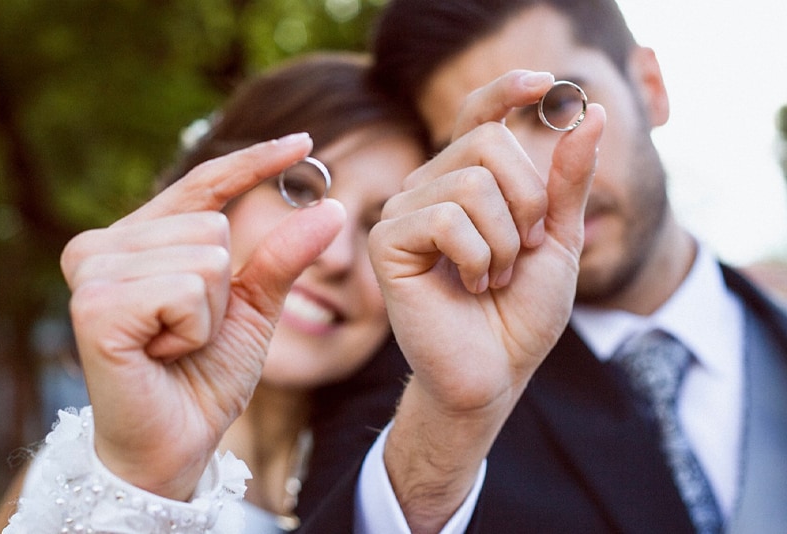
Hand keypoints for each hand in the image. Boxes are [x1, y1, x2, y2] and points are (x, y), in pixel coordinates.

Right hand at [60, 133, 345, 499]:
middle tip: (190, 332)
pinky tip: (163, 354)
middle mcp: (102, 247)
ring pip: (207, 257)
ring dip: (211, 313)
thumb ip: (284, 256)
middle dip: (225, 290)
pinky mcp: (96, 307)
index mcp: (135, 239)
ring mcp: (93, 273)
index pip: (203, 184)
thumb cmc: (205, 374)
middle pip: (214, 225)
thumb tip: (332, 207)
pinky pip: (188, 289)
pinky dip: (196, 329)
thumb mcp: (253, 308)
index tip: (305, 141)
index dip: (254, 163)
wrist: (176, 443)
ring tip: (176, 344)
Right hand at [368, 71, 604, 530]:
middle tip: (520, 255)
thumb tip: (593, 114)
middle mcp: (428, 186)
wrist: (493, 371)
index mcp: (466, 180)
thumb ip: (567, 180)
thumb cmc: (520, 311)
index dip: (506, 89)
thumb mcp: (557, 239)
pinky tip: (468, 286)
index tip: (544, 82)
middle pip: (489, 142)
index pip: (479, 115)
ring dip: (503, 241)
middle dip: (527, 204)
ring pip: (471, 183)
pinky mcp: (387, 241)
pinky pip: (445, 218)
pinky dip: (476, 258)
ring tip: (493, 277)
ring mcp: (403, 211)